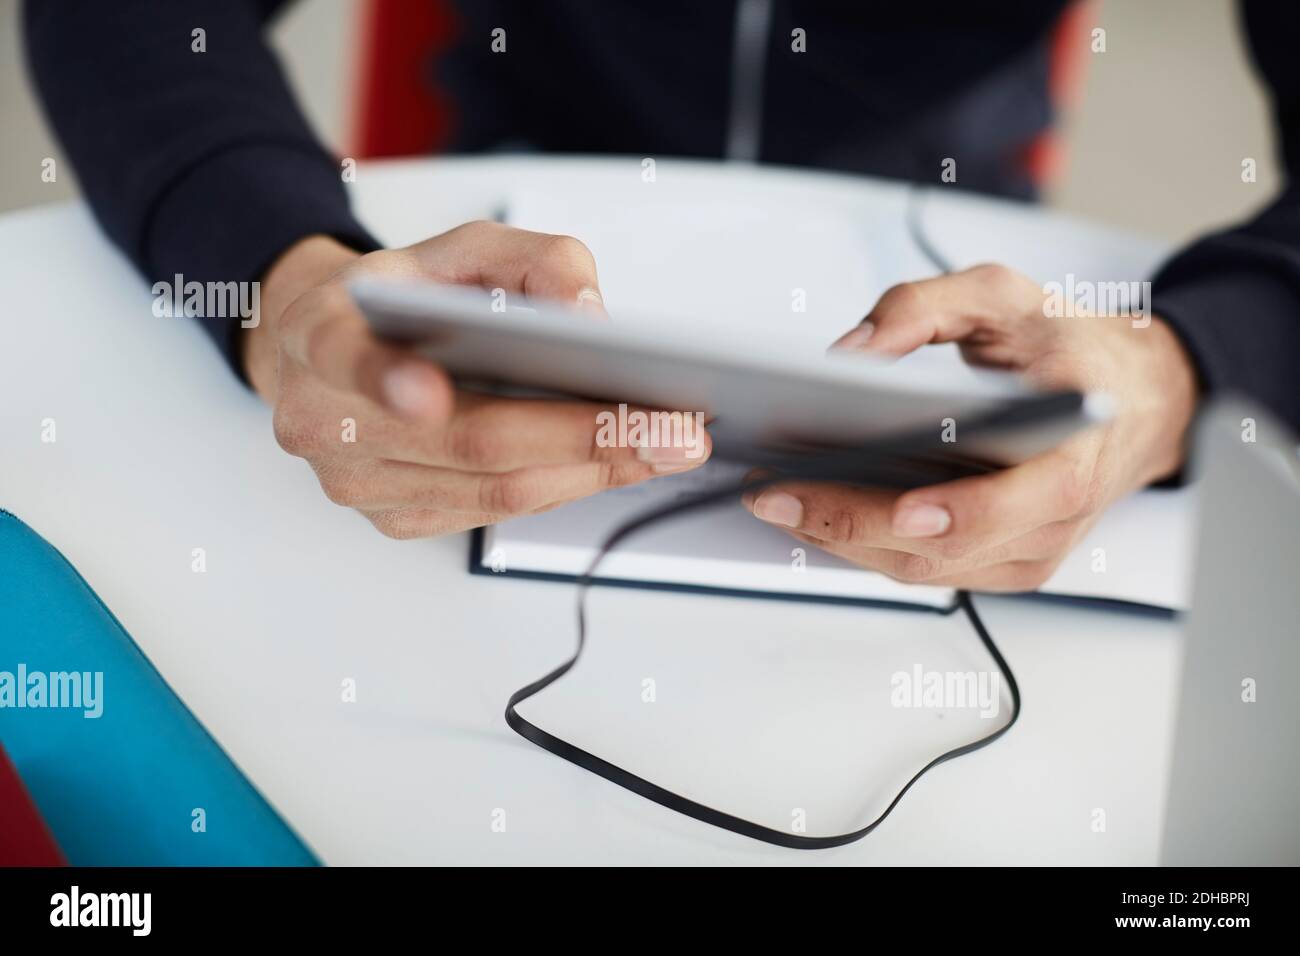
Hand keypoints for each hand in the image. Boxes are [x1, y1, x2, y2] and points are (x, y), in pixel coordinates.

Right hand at [244, 223, 709, 538]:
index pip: (341, 356)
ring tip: (666, 445)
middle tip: (667, 427)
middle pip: (464, 441)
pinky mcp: (394, 519)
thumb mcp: (458, 249)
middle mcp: (323, 419)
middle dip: (579, 437)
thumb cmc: (399, 296)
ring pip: (492, 491)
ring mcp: (357, 482)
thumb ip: (528, 260)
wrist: (332, 348)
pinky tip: (613, 462)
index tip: (427, 394)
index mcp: (319, 333)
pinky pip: (493, 515)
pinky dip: (563, 487)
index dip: (384, 379)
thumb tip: (589, 315)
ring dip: (591, 471)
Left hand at [742, 264, 1198, 590]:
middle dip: (847, 523)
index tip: (893, 504)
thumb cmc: (1070, 350)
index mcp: (1073, 457)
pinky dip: (861, 543)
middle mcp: (1050, 521)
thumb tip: (848, 352)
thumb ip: (923, 308)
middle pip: (938, 547)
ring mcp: (1024, 553)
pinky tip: (815, 512)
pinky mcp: (997, 565)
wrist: (1133, 399)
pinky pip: (920, 567)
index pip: (1010, 505)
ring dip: (840, 540)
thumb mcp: (1003, 296)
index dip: (951, 513)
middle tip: (774, 494)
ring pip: (919, 568)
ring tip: (776, 500)